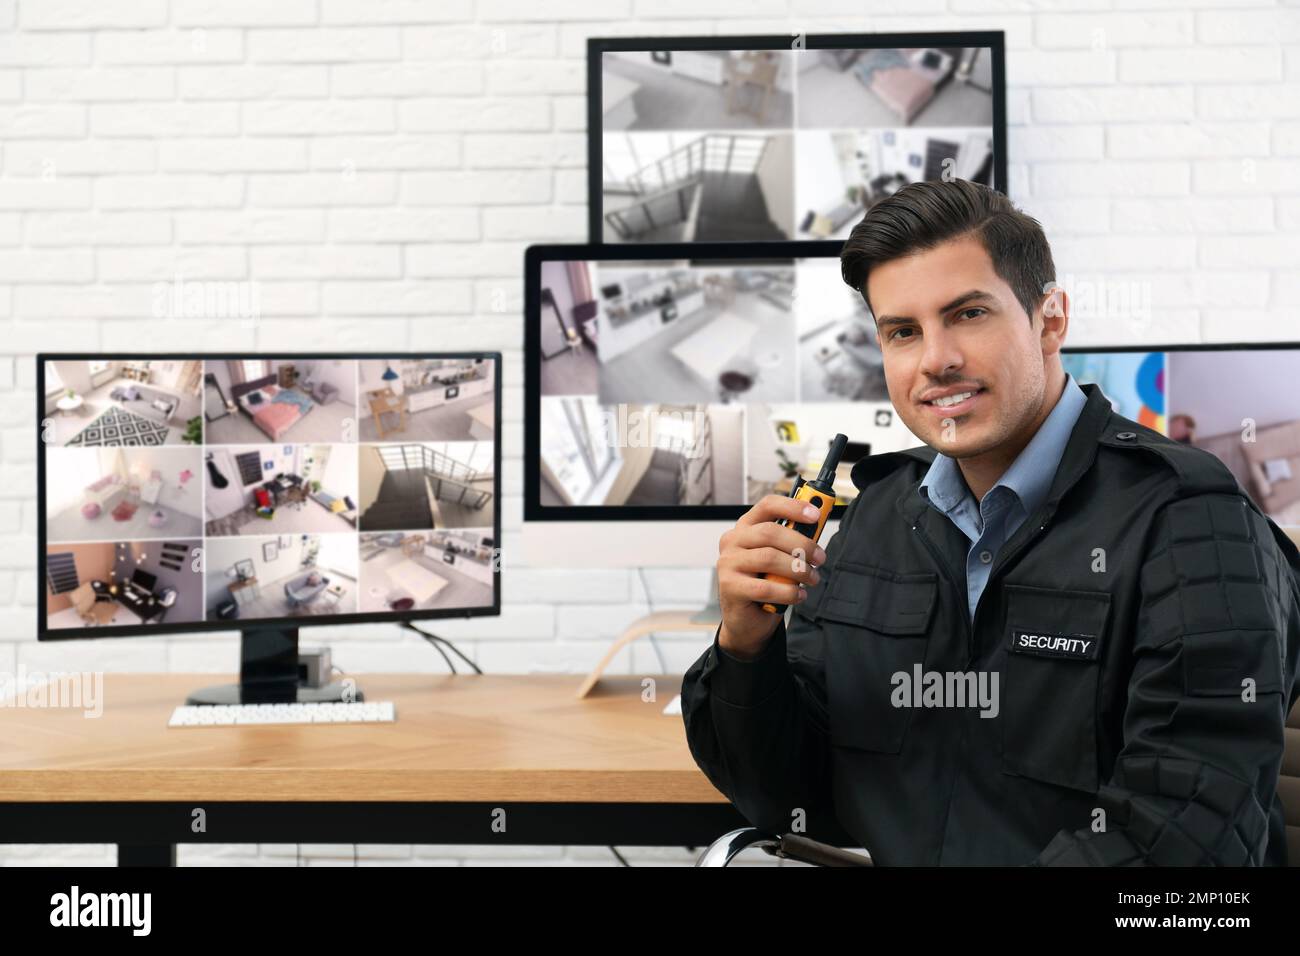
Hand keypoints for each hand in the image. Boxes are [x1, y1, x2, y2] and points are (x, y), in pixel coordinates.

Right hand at [716, 494, 826, 659]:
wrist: (746, 620)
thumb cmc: (765, 583)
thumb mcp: (778, 557)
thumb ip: (791, 542)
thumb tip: (816, 528)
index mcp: (745, 527)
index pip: (767, 506)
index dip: (793, 507)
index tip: (816, 515)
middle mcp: (732, 541)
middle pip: (770, 532)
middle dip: (801, 545)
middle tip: (820, 558)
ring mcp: (728, 563)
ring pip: (769, 558)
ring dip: (798, 570)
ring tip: (811, 579)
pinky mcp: (729, 586)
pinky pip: (765, 587)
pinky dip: (788, 592)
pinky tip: (798, 595)